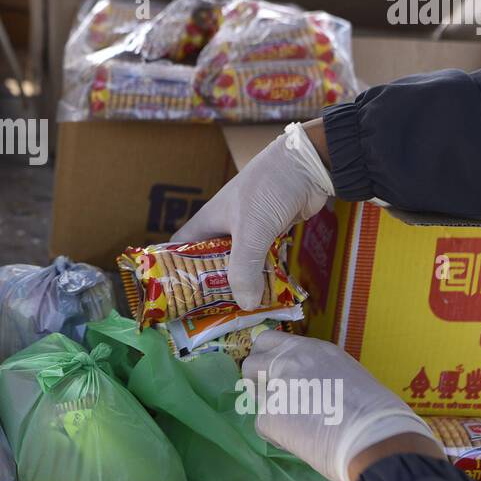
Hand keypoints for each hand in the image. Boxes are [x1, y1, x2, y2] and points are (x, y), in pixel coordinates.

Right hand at [172, 123, 331, 308]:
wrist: (307, 165)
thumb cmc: (267, 189)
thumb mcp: (250, 231)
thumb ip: (244, 269)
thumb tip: (244, 305)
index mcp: (206, 223)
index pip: (178, 250)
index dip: (173, 271)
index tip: (174, 297)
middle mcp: (223, 229)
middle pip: (209, 264)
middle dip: (211, 288)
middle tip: (212, 315)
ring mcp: (247, 232)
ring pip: (238, 265)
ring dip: (241, 285)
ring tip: (241, 314)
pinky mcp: (269, 234)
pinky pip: (261, 262)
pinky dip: (263, 277)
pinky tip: (267, 296)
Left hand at [242, 330, 440, 480]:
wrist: (376, 438)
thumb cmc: (375, 410)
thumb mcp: (345, 373)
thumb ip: (318, 371)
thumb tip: (307, 382)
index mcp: (310, 348)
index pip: (267, 340)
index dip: (267, 357)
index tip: (273, 370)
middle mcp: (287, 361)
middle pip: (252, 363)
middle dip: (258, 381)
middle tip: (279, 399)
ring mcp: (275, 387)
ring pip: (255, 395)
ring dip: (268, 406)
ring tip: (295, 422)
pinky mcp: (268, 416)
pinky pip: (264, 426)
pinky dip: (278, 436)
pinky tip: (303, 441)